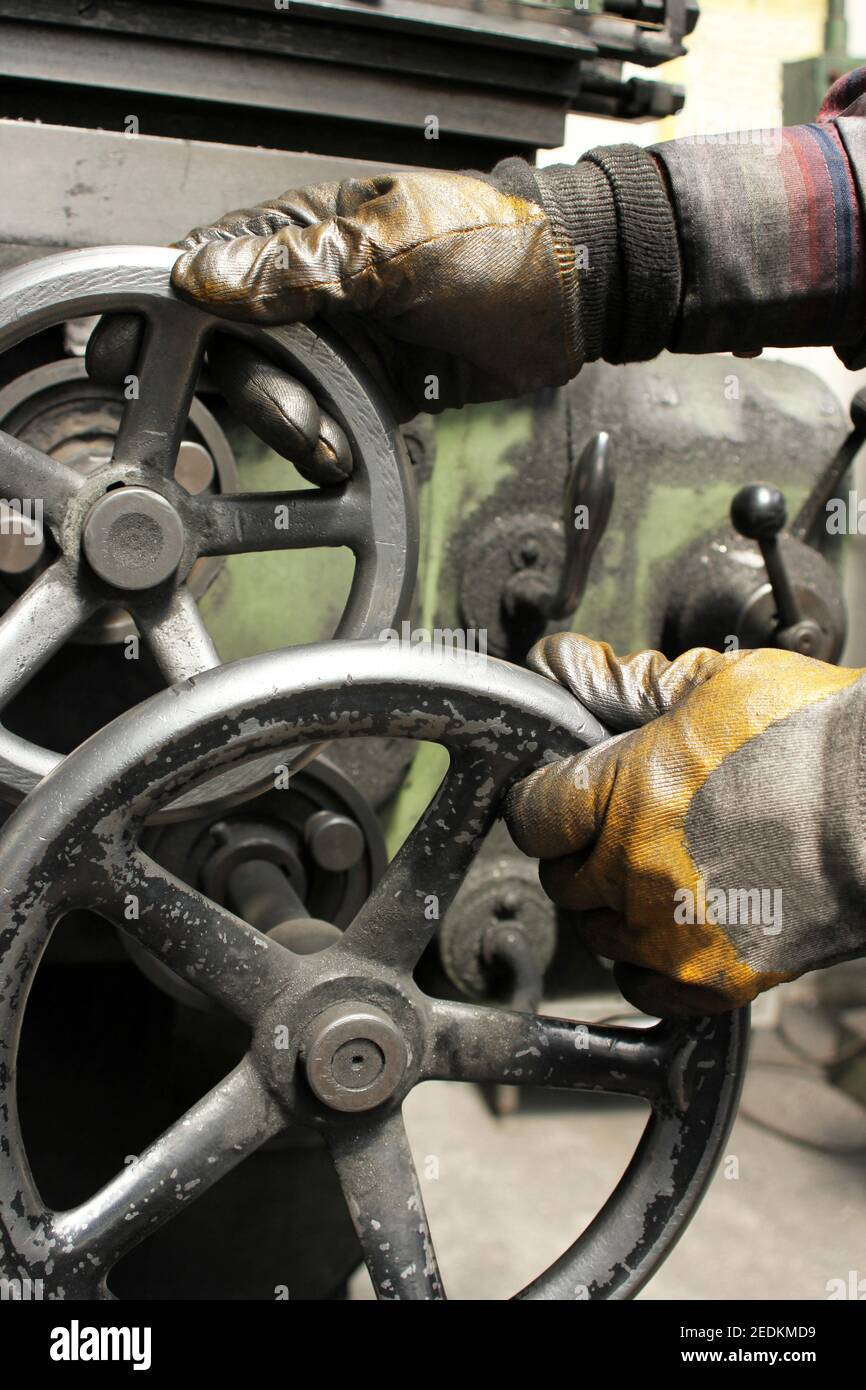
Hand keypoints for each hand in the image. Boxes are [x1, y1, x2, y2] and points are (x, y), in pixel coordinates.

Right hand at [88, 170, 571, 477]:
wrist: (572, 299)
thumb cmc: (497, 247)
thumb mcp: (393, 251)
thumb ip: (298, 270)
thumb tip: (203, 278)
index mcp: (302, 233)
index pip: (207, 269)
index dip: (165, 315)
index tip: (133, 359)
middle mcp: (308, 290)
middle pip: (234, 350)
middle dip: (254, 394)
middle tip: (292, 419)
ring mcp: (338, 344)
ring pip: (277, 396)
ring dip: (293, 428)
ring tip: (332, 446)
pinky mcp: (369, 390)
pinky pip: (325, 425)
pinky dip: (328, 446)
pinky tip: (347, 456)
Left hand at [505, 634, 865, 1016]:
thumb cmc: (811, 736)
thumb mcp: (714, 683)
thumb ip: (626, 681)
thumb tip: (561, 661)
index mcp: (620, 793)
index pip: (531, 814)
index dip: (546, 801)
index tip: (565, 798)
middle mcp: (631, 870)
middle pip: (561, 876)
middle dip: (582, 851)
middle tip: (624, 828)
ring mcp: (669, 931)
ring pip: (595, 933)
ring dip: (613, 905)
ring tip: (661, 873)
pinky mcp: (712, 978)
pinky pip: (641, 988)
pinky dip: (648, 964)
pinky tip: (674, 928)